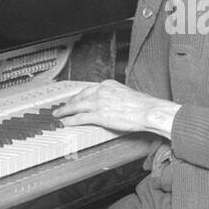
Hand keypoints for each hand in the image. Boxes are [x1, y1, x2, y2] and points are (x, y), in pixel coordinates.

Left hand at [53, 80, 179, 136]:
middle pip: (79, 97)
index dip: (78, 96)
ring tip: (58, 115)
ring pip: (76, 106)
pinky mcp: (99, 115)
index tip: (74, 99)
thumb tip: (113, 103)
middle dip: (69, 103)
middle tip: (62, 108)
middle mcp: (101, 92)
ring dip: (64, 111)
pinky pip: (80, 118)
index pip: (88, 90)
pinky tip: (65, 123)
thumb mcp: (127, 94)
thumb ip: (116, 96)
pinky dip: (70, 121)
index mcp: (108, 85)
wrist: (149, 111)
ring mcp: (99, 103)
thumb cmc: (144, 105)